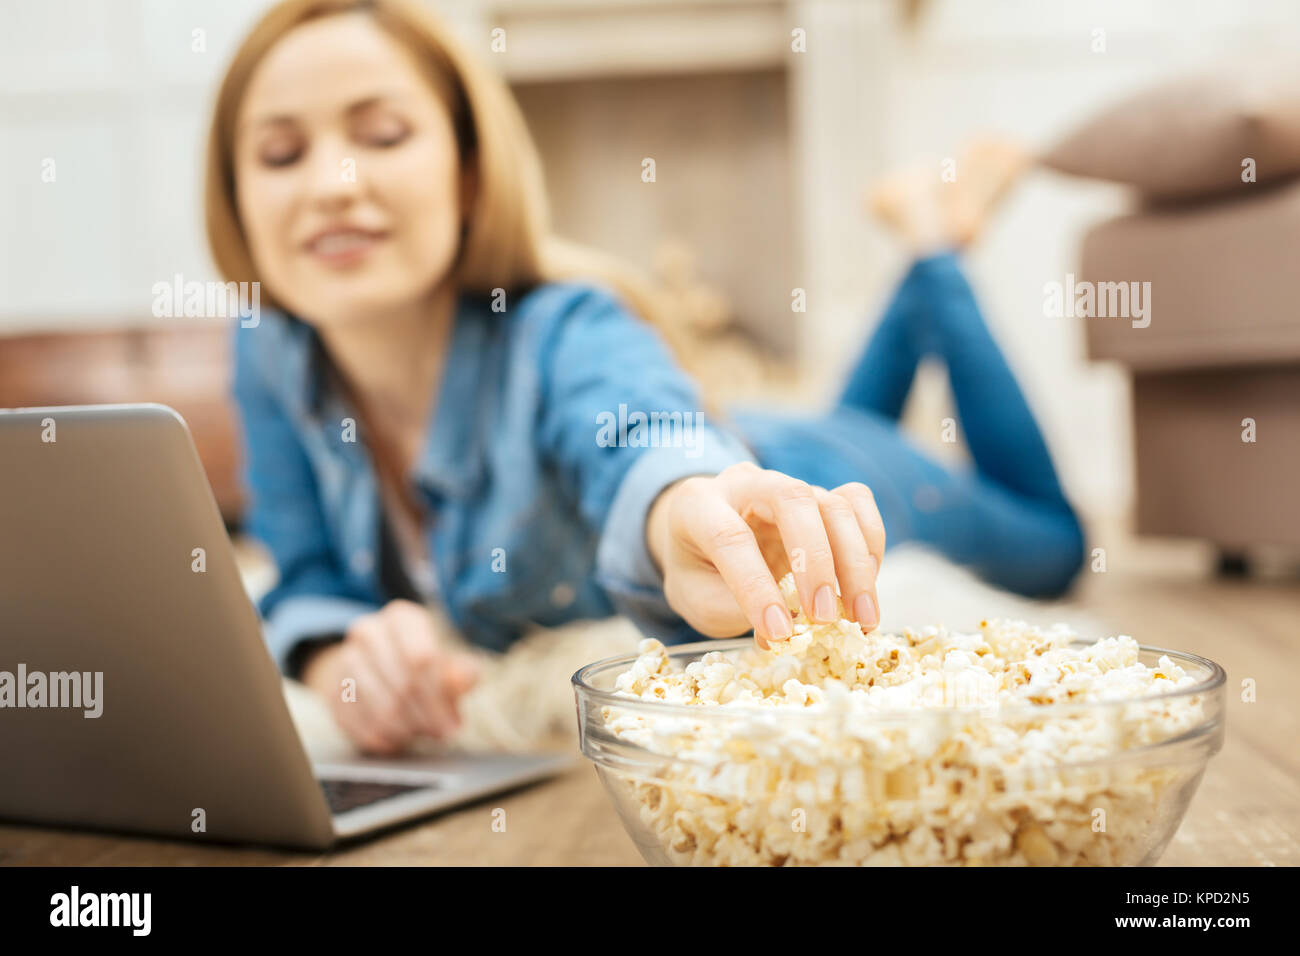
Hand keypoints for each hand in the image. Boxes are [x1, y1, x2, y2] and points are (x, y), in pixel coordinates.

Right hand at [298, 599, 479, 754]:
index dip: (440, 696)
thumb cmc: (418, 665)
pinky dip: (386, 740)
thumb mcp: (446, 663)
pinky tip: (399, 738)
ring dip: (409, 729)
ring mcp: (345, 661)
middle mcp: (368, 631)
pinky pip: (362, 726)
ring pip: (383, 709)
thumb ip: (460, 671)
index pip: (422, 658)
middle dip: (428, 717)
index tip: (453, 722)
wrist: (371, 667)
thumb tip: (464, 679)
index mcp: (401, 618)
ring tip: (422, 733)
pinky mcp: (333, 692)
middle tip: (442, 733)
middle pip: (403, 685)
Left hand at [647, 462, 884, 647]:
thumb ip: (735, 610)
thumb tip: (790, 632)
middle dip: (817, 562)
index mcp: (698, 504)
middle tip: (826, 618)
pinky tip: (864, 587)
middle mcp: (746, 484)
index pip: (729, 537)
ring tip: (861, 618)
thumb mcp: (698, 598)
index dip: (756, 588)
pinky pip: (857, 502)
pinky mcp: (820, 494)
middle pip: (792, 499)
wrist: (701, 540)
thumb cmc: (699, 571)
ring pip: (834, 504)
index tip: (779, 632)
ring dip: (855, 564)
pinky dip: (870, 545)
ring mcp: (788, 485)